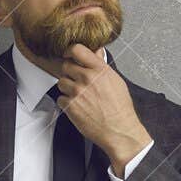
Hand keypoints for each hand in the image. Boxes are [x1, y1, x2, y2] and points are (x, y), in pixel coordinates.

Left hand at [54, 44, 151, 172]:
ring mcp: (77, 92)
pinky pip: (60, 99)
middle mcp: (87, 78)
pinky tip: (78, 107)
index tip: (68, 55)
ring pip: (61, 83)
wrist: (119, 130)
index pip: (77, 50)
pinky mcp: (70, 106)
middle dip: (70, 73)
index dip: (70, 51)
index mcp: (100, 70)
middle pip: (66, 66)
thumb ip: (102, 65)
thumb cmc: (120, 109)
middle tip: (77, 81)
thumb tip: (96, 51)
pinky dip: (66, 103)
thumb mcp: (116, 81)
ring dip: (67, 88)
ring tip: (79, 96)